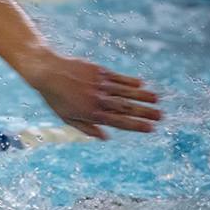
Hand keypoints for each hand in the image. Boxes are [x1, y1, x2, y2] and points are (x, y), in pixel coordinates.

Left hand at [27, 54, 161, 139]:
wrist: (47, 72)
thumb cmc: (55, 98)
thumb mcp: (67, 118)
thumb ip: (87, 128)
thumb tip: (106, 137)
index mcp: (92, 114)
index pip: (119, 122)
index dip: (136, 125)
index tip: (151, 128)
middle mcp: (99, 100)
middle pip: (126, 108)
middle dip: (145, 112)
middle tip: (161, 117)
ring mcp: (101, 85)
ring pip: (126, 92)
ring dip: (142, 97)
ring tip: (157, 100)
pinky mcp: (100, 72)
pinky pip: (119, 78)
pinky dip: (130, 81)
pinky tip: (141, 85)